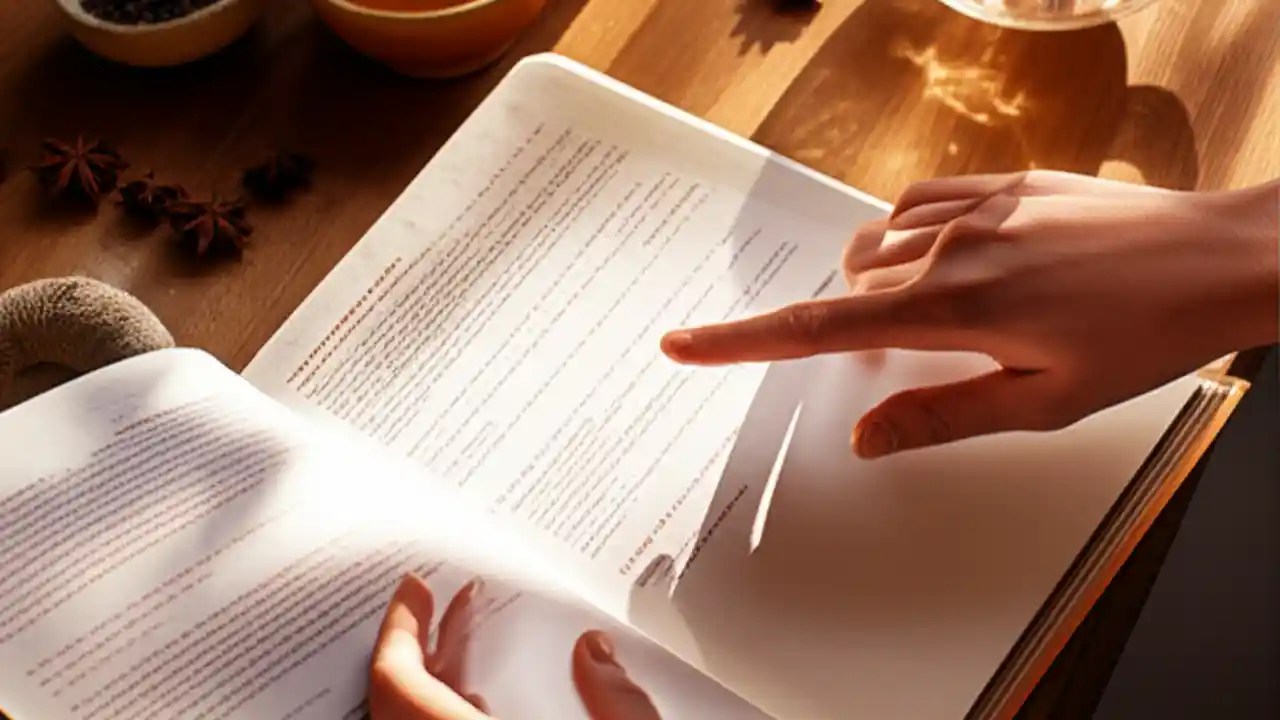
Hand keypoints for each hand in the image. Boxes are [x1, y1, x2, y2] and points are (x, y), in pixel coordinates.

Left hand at [369, 573, 660, 719]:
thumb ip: (617, 703)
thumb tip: (598, 651)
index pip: (397, 681)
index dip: (399, 627)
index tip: (412, 587)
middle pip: (398, 699)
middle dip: (417, 642)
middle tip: (433, 600)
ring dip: (433, 677)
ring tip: (462, 637)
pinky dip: (442, 710)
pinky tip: (477, 699)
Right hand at [661, 171, 1277, 457]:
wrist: (1217, 259)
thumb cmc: (1143, 337)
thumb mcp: (1044, 403)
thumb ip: (943, 416)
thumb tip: (866, 438)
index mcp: (953, 309)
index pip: (819, 329)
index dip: (738, 340)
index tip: (682, 342)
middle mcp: (953, 248)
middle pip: (851, 286)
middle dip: (849, 325)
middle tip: (896, 363)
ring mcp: (980, 207)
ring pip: (881, 241)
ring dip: (878, 281)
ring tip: (932, 315)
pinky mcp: (1007, 182)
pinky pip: (922, 200)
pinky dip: (908, 233)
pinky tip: (946, 255)